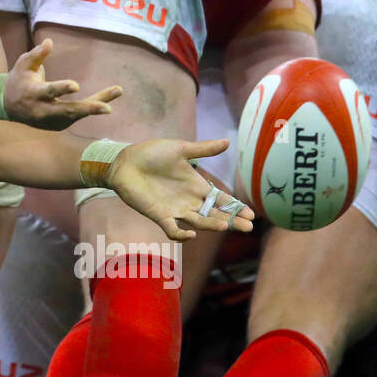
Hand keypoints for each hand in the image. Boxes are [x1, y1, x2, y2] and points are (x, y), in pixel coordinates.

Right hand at [3, 39, 121, 130]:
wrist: (7, 105)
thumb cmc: (18, 80)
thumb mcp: (23, 64)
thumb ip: (37, 54)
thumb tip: (50, 42)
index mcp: (34, 93)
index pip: (49, 91)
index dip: (62, 88)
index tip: (76, 85)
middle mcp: (43, 110)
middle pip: (68, 111)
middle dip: (88, 109)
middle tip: (107, 108)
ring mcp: (51, 121)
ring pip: (77, 114)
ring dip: (96, 105)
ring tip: (117, 90)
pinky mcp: (57, 125)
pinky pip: (77, 115)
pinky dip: (91, 107)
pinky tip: (107, 99)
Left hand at [107, 138, 254, 240]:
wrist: (125, 161)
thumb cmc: (151, 153)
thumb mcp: (180, 149)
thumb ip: (203, 149)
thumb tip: (228, 142)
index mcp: (197, 185)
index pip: (221, 200)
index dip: (236, 207)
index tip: (251, 214)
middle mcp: (189, 200)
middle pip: (215, 214)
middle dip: (231, 220)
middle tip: (247, 227)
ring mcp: (175, 209)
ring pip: (199, 222)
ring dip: (211, 225)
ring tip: (224, 226)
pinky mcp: (159, 215)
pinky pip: (172, 230)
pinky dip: (181, 234)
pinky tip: (192, 233)